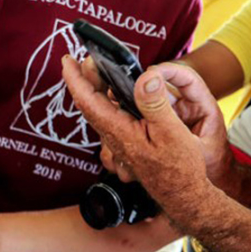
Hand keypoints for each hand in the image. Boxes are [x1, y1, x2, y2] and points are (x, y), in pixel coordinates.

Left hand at [63, 57, 226, 229]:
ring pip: (100, 109)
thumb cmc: (180, 168)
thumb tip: (144, 78)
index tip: (67, 60)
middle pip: (90, 102)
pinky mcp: (126, 144)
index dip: (75, 78)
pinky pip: (111, 117)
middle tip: (90, 57)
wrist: (183, 194)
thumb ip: (155, 104)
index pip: (88, 101)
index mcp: (119, 132)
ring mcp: (118, 142)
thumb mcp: (172, 132)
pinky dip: (109, 100)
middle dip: (86, 76)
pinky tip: (119, 93)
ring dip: (98, 88)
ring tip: (102, 68)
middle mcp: (114, 137)